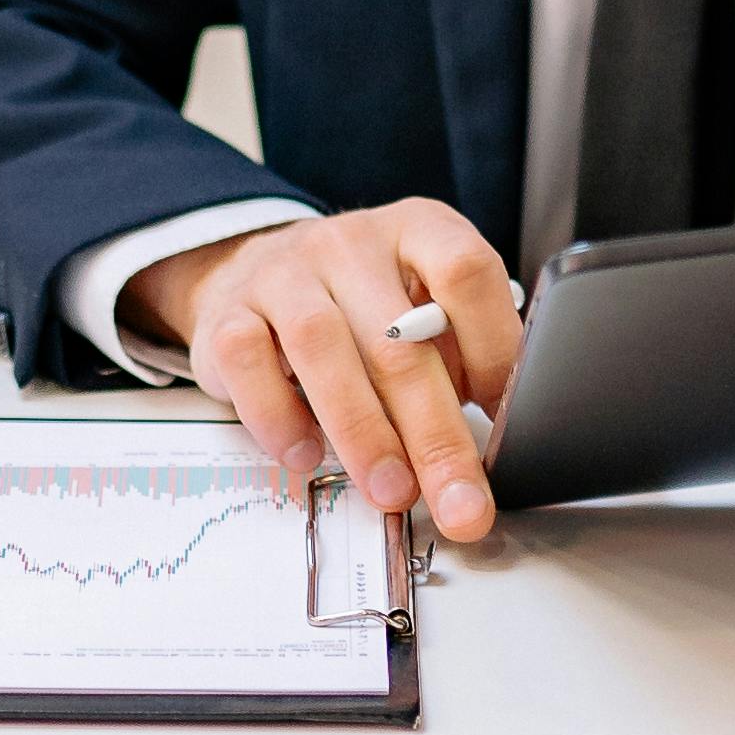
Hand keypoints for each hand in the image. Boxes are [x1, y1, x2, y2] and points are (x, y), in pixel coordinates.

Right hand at [121, 203, 522, 545]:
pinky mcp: (228, 315)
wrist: (253, 276)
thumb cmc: (358, 309)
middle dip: (436, 435)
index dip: (493, 349)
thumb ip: (460, 358)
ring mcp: (283, 274)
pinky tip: (306, 457)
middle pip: (398, 338)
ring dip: (363, 433)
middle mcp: (350, 243)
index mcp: (417, 230)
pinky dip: (279, 418)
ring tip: (392, 492)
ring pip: (322, 348)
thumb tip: (499, 441)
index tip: (506, 419)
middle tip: (460, 503)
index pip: (465, 273)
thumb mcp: (421, 310)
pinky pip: (249, 363)